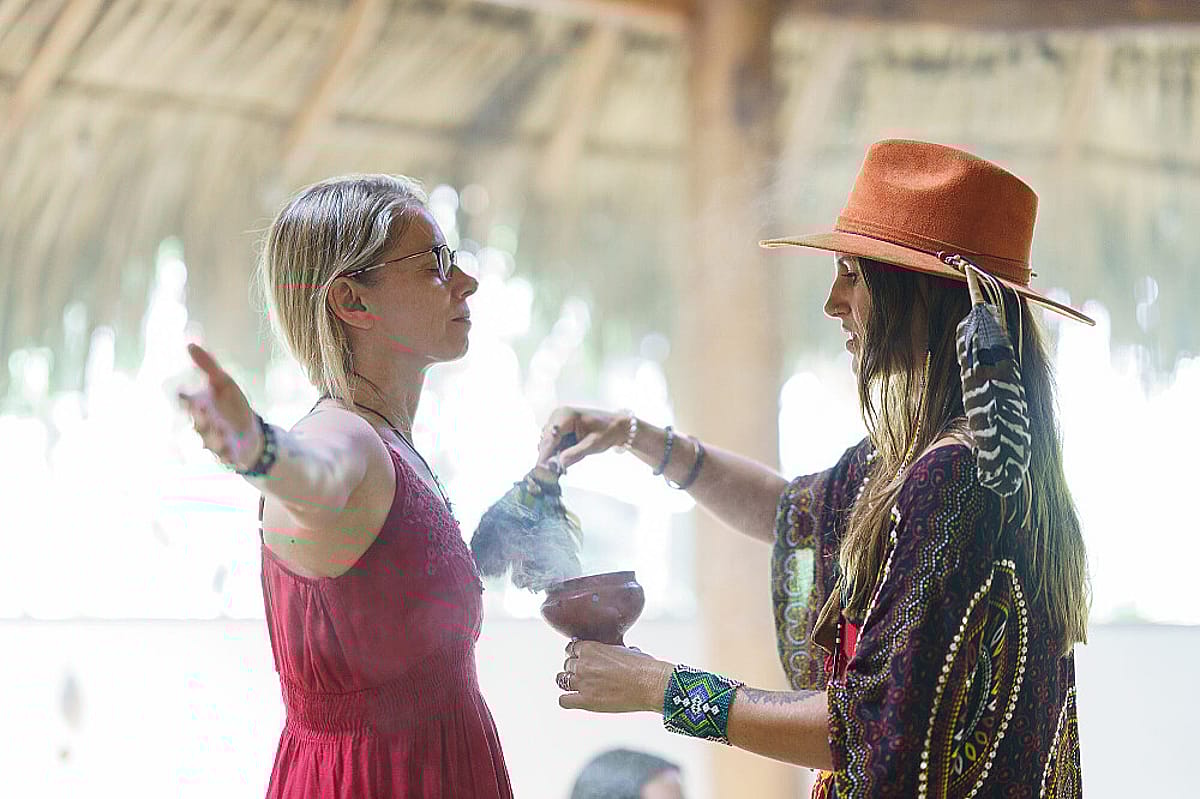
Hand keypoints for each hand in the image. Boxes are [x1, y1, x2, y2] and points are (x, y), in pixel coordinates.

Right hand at [176, 343, 260, 469]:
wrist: (251, 434)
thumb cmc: (233, 407)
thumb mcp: (223, 384)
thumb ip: (207, 366)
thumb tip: (189, 345)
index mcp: (198, 406)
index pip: (184, 403)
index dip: (184, 401)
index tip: (187, 396)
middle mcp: (200, 425)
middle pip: (195, 423)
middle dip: (200, 418)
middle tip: (205, 411)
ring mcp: (210, 442)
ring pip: (207, 442)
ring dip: (214, 438)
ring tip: (222, 431)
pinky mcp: (222, 456)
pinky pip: (221, 458)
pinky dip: (226, 457)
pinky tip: (232, 455)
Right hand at [537, 407, 631, 470]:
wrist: (616, 426)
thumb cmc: (607, 431)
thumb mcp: (592, 445)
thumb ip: (574, 454)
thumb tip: (557, 464)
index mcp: (566, 415)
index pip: (550, 437)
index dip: (545, 455)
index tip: (541, 470)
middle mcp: (558, 415)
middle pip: (546, 441)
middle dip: (548, 457)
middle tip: (552, 473)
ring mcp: (558, 421)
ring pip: (548, 443)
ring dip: (553, 455)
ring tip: (560, 467)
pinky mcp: (560, 428)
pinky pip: (553, 442)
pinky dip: (557, 452)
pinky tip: (566, 458)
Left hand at [556, 639, 672, 713]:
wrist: (650, 683)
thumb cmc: (643, 666)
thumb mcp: (624, 649)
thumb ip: (612, 649)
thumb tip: (616, 651)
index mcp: (591, 648)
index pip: (572, 648)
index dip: (577, 654)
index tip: (582, 659)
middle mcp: (582, 664)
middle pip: (567, 664)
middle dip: (575, 668)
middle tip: (587, 674)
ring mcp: (582, 682)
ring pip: (562, 680)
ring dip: (569, 682)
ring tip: (579, 686)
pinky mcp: (586, 701)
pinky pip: (564, 701)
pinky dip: (567, 700)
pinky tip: (575, 700)